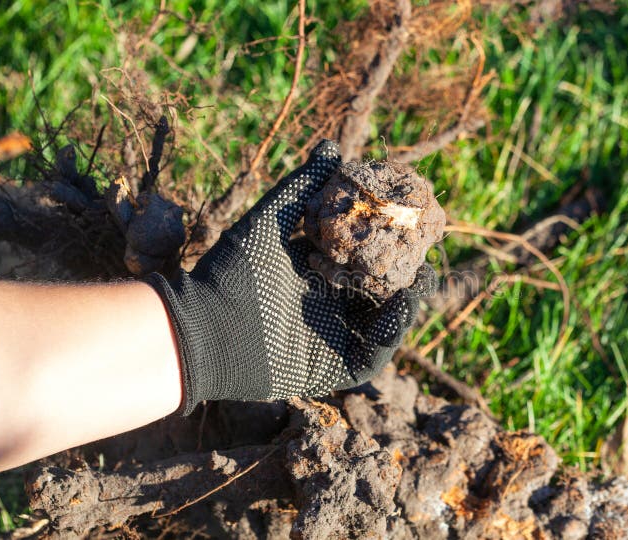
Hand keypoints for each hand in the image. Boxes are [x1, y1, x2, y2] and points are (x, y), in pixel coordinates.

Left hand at [146, 140, 436, 413]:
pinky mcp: (333, 367)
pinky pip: (373, 354)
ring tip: (419, 278)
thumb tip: (331, 146)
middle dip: (407, 272)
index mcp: (321, 272)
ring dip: (406, 302)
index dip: (392, 242)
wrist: (206, 325)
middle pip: (383, 290)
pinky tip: (399, 307)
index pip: (368, 257)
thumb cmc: (235, 270)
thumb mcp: (272, 221)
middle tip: (422, 253)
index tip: (411, 222)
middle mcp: (332, 305)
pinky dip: (390, 334)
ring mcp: (335, 337)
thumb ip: (303, 186)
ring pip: (385, 322)